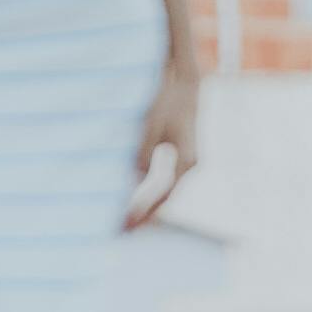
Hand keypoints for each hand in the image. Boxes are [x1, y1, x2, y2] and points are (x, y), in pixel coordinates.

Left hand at [125, 56, 199, 230]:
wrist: (186, 80)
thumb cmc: (168, 99)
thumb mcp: (150, 124)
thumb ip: (140, 154)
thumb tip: (130, 182)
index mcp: (186, 160)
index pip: (163, 195)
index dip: (143, 212)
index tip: (127, 226)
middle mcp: (190, 164)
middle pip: (165, 198)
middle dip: (143, 215)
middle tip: (121, 231)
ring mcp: (187, 161)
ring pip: (164, 192)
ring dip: (145, 205)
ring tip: (126, 220)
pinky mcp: (179, 156)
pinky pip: (163, 181)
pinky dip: (148, 193)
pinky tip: (134, 199)